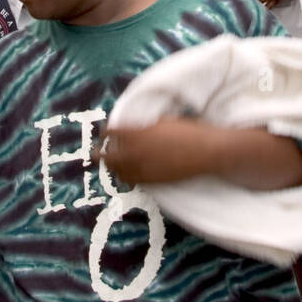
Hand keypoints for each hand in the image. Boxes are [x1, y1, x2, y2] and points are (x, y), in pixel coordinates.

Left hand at [100, 119, 219, 185]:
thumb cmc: (188, 131)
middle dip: (99, 154)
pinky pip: (132, 181)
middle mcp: (136, 152)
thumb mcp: (163, 120)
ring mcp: (144, 168)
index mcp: (138, 133)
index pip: (111, 133)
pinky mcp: (153, 181)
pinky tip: (127, 174)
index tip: (104, 133)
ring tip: (111, 164)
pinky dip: (126, 176)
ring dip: (112, 167)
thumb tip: (135, 127)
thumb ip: (145, 125)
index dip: (105, 133)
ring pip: (118, 171)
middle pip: (107, 156)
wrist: (207, 151)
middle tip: (94, 153)